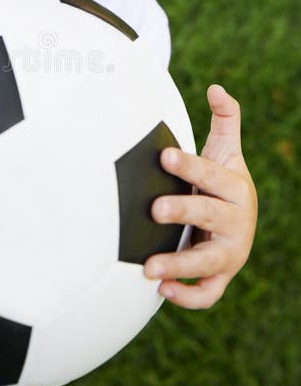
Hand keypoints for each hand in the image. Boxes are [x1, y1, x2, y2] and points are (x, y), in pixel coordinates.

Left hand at [143, 84, 256, 308]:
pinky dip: (188, 297)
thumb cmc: (220, 184)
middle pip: (209, 216)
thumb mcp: (226, 152)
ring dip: (179, 264)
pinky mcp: (220, 278)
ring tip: (148, 267)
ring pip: (207, 262)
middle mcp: (237, 223)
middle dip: (183, 212)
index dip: (189, 166)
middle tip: (153, 208)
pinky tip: (161, 290)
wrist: (236, 223)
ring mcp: (230, 254)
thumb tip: (216, 87)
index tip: (163, 157)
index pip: (211, 176)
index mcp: (236, 189)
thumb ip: (226, 120)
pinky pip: (208, 294)